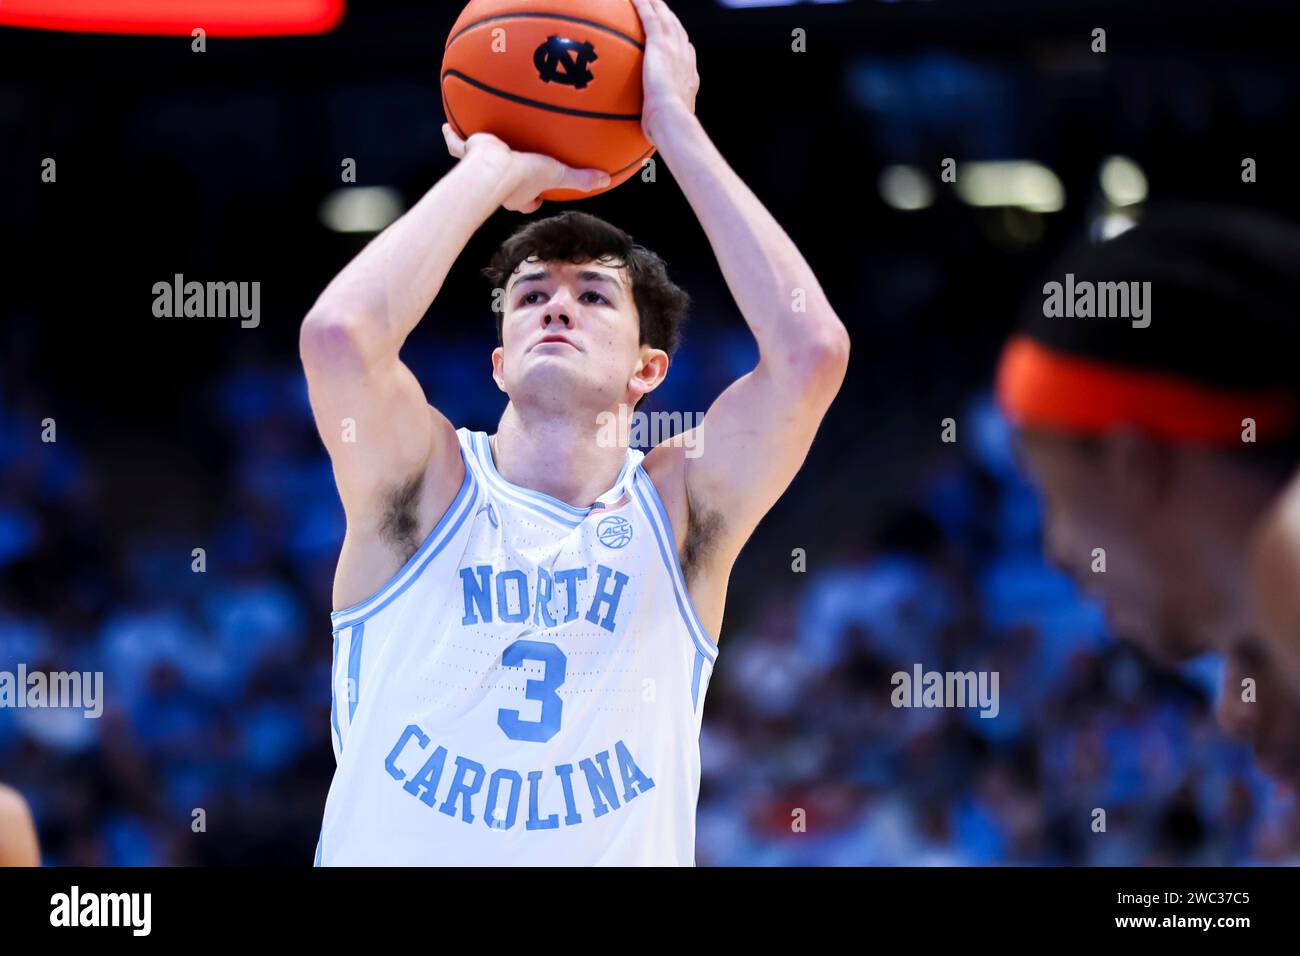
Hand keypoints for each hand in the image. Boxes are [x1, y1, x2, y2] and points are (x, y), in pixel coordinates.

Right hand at [442, 124, 610, 213]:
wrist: (493, 167)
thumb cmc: (523, 175)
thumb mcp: (558, 174)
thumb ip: (581, 179)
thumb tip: (606, 180)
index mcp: (520, 194)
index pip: (527, 202)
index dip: (533, 199)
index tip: (537, 196)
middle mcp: (499, 185)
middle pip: (504, 185)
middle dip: (507, 178)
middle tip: (512, 166)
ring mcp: (482, 168)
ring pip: (480, 164)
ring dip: (479, 155)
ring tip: (478, 143)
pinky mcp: (469, 150)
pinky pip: (458, 143)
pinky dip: (452, 135)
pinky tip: (446, 125)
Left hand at [630, 0, 698, 144]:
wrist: (673, 123)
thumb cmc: (669, 134)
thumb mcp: (662, 130)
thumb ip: (654, 130)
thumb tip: (646, 151)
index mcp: (687, 77)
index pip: (684, 54)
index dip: (679, 43)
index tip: (672, 39)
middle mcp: (684, 59)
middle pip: (676, 30)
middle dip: (668, 17)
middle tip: (659, 8)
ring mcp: (674, 49)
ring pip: (665, 17)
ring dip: (655, 5)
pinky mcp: (660, 44)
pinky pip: (649, 16)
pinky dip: (642, 4)